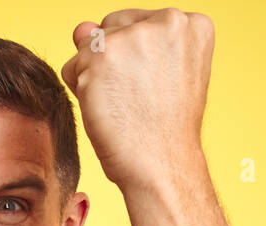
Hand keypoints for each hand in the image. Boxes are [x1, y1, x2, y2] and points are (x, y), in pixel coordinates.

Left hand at [60, 8, 213, 191]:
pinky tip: (106, 110)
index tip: (152, 88)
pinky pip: (72, 67)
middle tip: (135, 99)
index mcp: (192, 24)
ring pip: (90, 46)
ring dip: (94, 77)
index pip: (141, 24)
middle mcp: (168, 20)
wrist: (163, 165)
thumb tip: (82, 27)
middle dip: (113, 60)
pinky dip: (80, 92)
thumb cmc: (164, 130)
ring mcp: (134, 35)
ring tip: (122, 106)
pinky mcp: (102, 52)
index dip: (137, 60)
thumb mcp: (160, 76)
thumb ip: (126, 43)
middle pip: (114, 27)